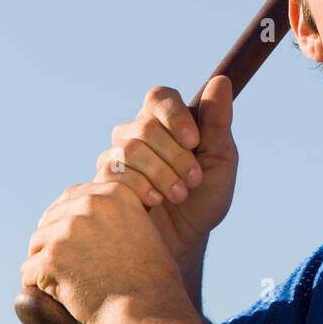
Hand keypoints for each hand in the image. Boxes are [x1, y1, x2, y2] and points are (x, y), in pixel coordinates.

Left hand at [20, 180, 185, 323]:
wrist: (148, 309)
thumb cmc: (150, 278)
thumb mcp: (142, 229)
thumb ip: (116, 215)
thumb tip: (84, 215)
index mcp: (115, 193)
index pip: (72, 196)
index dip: (67, 219)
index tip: (71, 242)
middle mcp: (91, 203)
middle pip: (52, 217)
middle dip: (53, 240)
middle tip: (64, 265)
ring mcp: (69, 230)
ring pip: (37, 242)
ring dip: (43, 261)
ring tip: (62, 282)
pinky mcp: (53, 257)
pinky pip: (29, 271)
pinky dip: (36, 286)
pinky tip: (52, 296)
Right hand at [96, 76, 237, 263]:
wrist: (185, 241)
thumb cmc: (205, 198)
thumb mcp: (220, 161)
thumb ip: (218, 123)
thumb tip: (221, 81)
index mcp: (166, 121)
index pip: (160, 98)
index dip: (175, 116)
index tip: (195, 142)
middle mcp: (136, 133)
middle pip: (144, 126)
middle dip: (174, 155)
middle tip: (194, 181)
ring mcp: (114, 158)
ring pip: (128, 150)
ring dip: (160, 173)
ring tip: (180, 194)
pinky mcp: (101, 185)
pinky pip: (112, 176)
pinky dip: (140, 189)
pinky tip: (155, 203)